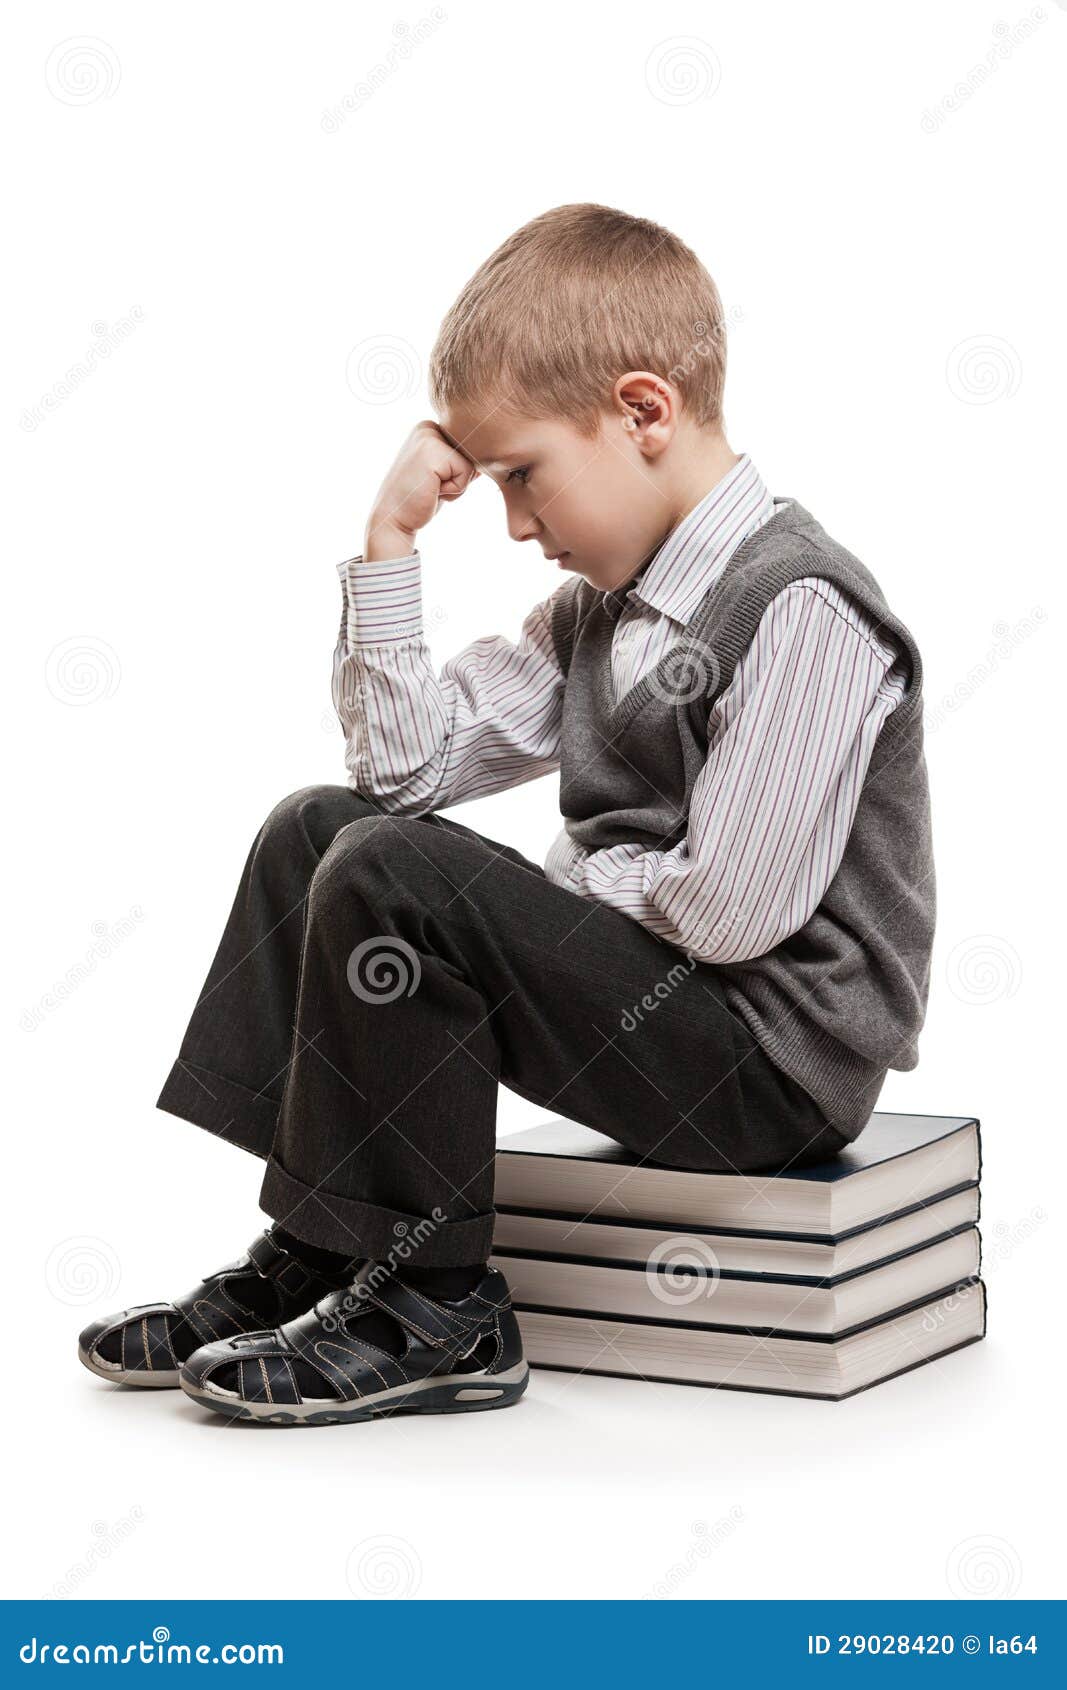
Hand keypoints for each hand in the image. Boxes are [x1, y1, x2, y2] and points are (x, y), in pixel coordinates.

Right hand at [364, 420, 479, 559]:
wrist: (393, 518)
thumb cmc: (420, 499)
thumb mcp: (443, 474)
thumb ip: (462, 460)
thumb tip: (491, 454)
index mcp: (429, 428)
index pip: (468, 448)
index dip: (458, 473)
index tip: (432, 481)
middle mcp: (427, 426)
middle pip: (471, 454)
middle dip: (459, 478)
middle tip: (432, 487)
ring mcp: (429, 437)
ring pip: (470, 464)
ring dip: (457, 485)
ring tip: (431, 488)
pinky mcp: (433, 452)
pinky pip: (466, 473)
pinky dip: (454, 490)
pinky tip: (432, 491)